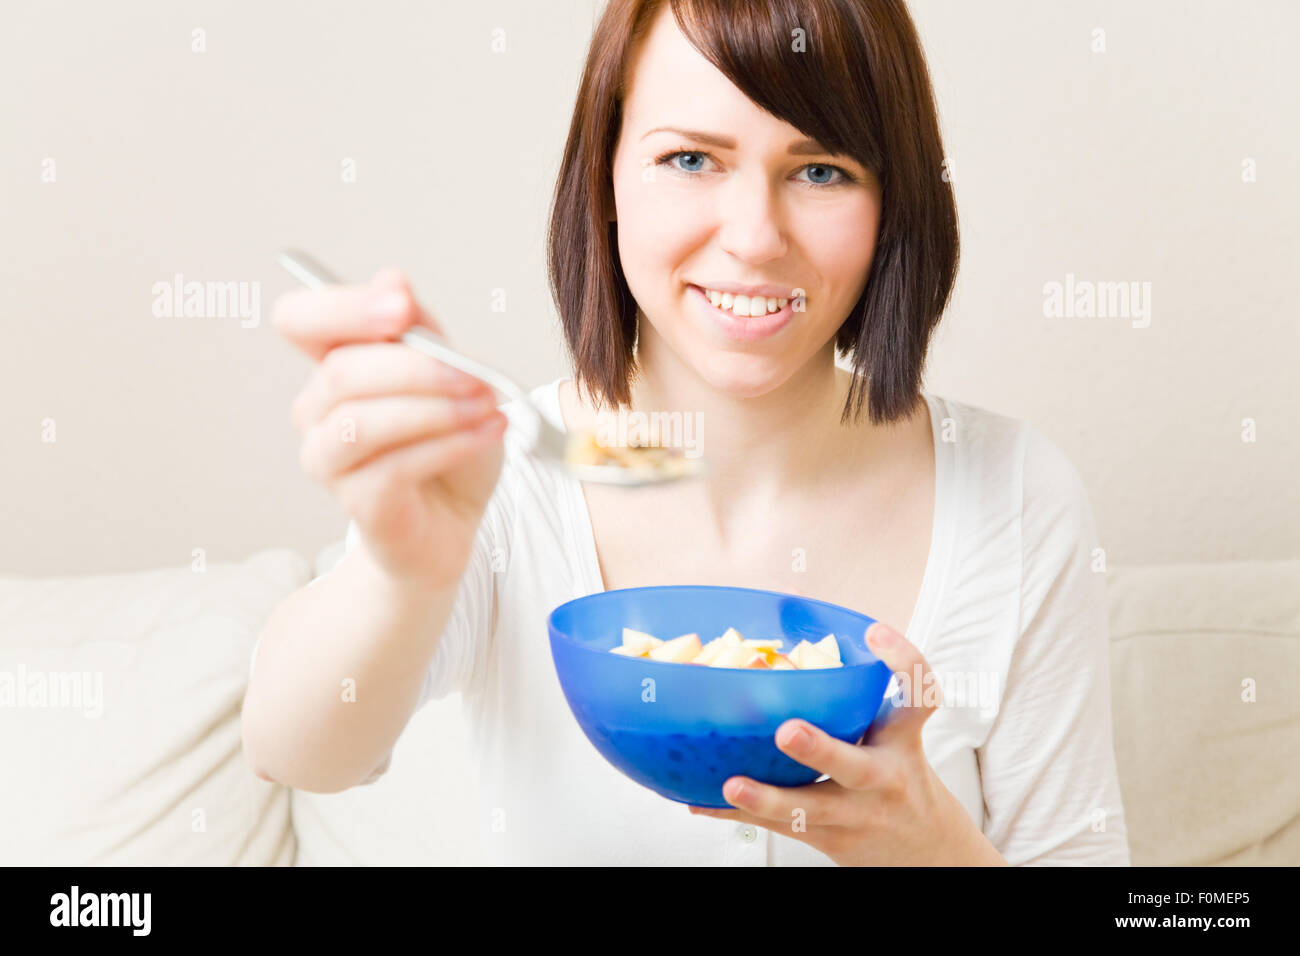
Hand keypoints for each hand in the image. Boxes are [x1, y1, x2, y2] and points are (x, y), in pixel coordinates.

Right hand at [273, 268, 507, 590]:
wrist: (453, 524)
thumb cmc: (447, 444)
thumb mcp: (450, 376)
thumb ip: (422, 332)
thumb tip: (392, 278)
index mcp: (334, 364)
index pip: (300, 319)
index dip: (342, 307)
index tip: (402, 307)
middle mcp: (316, 411)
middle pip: (341, 371)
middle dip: (417, 366)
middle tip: (477, 373)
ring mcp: (329, 462)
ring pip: (361, 422)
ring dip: (434, 408)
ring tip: (489, 405)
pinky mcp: (358, 505)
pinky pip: (393, 468)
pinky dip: (449, 444)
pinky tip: (488, 433)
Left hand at [687, 621, 1006, 865]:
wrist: (925, 850)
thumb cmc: (896, 774)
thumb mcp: (890, 732)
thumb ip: (852, 686)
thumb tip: (793, 602)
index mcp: (899, 740)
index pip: (919, 696)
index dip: (904, 661)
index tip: (875, 631)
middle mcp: (882, 776)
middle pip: (856, 766)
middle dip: (821, 750)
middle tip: (787, 731)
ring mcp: (854, 813)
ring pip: (809, 809)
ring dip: (767, 797)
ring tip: (732, 783)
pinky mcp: (826, 837)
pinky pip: (778, 827)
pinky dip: (734, 813)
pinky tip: (699, 800)